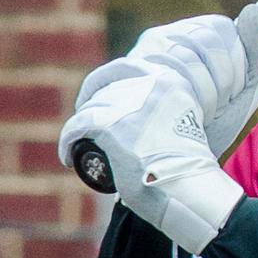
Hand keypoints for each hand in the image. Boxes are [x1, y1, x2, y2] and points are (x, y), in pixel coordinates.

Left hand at [58, 70, 242, 253]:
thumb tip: (148, 123)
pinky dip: (67, 140)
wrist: (189, 189)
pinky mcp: (111, 125)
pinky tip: (68, 156)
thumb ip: (169, 114)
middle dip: (92, 106)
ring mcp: (130, 104)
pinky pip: (78, 126)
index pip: (127, 67)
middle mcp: (151, 85)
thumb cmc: (189, 170)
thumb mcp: (184, 125)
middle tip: (87, 129)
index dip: (105, 80)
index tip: (96, 97)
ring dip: (81, 126)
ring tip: (79, 146)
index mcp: (171, 82)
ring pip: (91, 107)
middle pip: (106, 89)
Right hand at [76, 6, 257, 160]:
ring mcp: (138, 60)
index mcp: (184, 36)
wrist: (176, 165)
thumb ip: (253, 50)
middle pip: (204, 40)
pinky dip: (189, 104)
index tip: (234, 87)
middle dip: (223, 78)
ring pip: (186, 60)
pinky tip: (187, 118)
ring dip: (206, 95)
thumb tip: (255, 10)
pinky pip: (168, 81)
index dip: (235, 58)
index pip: (218, 27)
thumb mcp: (241, 89)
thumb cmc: (210, 123)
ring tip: (200, 115)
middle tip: (216, 106)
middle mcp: (157, 41)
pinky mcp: (127, 83)